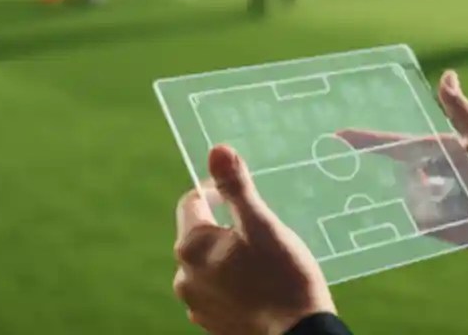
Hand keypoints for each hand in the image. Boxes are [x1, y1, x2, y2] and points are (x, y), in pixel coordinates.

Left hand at [173, 145, 334, 334]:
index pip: (193, 202)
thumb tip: (217, 149)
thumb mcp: (263, 225)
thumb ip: (237, 188)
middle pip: (201, 235)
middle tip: (262, 233)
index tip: (242, 197)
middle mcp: (184, 277)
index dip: (216, 192)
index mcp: (191, 247)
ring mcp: (196, 304)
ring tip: (264, 261)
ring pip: (210, 263)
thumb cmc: (284, 277)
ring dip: (229, 256)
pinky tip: (260, 285)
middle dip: (226, 227)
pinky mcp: (211, 323)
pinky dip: (233, 281)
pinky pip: (217, 289)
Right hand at [340, 71, 467, 262]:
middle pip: (405, 174)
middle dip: (409, 178)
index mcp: (444, 152)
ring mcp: (438, 204)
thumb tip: (448, 75)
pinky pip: (424, 223)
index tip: (340, 135)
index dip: (369, 141)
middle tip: (439, 183)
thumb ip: (461, 111)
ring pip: (412, 201)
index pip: (399, 145)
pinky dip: (439, 220)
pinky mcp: (444, 229)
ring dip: (435, 200)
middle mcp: (438, 176)